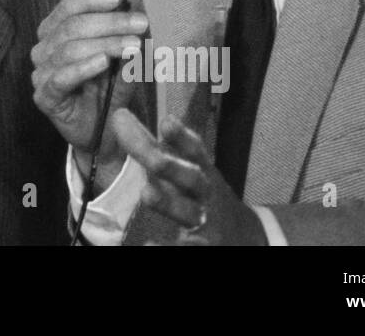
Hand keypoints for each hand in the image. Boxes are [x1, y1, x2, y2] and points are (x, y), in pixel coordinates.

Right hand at [31, 0, 147, 179]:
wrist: (104, 132)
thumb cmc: (110, 88)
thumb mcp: (124, 53)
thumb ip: (125, 26)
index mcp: (56, 31)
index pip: (68, 6)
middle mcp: (44, 48)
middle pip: (71, 26)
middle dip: (109, 22)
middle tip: (140, 23)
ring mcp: (41, 73)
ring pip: (69, 50)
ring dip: (105, 44)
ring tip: (133, 45)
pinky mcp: (44, 97)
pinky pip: (61, 78)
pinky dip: (83, 68)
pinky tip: (103, 62)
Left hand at [112, 108, 267, 244]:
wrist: (245, 237)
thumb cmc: (203, 196)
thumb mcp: (187, 169)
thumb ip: (152, 146)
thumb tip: (120, 117)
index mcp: (202, 172)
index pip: (195, 151)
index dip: (182, 137)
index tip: (167, 122)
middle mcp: (206, 195)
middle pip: (191, 178)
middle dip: (172, 167)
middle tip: (151, 158)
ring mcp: (207, 222)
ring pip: (188, 212)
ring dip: (169, 203)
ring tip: (147, 194)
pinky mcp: (203, 246)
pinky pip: (187, 247)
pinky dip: (166, 247)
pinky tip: (148, 245)